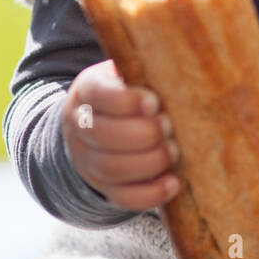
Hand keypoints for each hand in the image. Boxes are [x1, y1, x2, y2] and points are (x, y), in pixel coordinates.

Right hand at [61, 59, 180, 211]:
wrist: (96, 122)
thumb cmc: (126, 90)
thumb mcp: (125, 71)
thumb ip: (141, 68)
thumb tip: (178, 60)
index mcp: (87, 92)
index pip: (98, 96)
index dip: (127, 102)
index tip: (155, 102)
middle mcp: (80, 127)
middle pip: (104, 136)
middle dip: (144, 134)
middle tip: (169, 127)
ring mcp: (89, 160)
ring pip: (113, 169)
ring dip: (150, 162)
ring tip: (173, 150)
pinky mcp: (105, 187)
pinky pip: (123, 197)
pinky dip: (150, 194)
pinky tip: (173, 182)